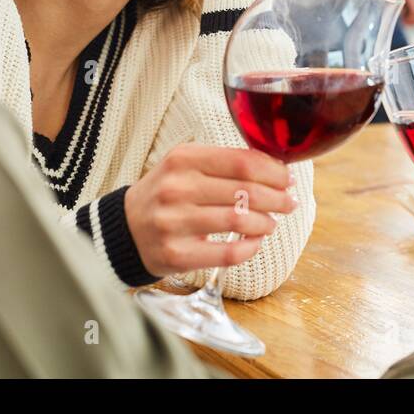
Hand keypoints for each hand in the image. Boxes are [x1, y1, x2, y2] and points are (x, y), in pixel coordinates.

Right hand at [124, 143, 296, 276]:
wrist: (125, 229)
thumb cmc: (166, 194)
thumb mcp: (186, 166)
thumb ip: (224, 163)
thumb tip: (275, 168)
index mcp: (183, 159)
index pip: (242, 161)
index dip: (273, 171)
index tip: (287, 178)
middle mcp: (176, 188)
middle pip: (245, 191)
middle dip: (277, 198)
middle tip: (289, 202)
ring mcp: (174, 222)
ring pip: (239, 221)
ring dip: (266, 223)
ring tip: (271, 223)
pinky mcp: (176, 255)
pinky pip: (227, 253)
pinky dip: (250, 248)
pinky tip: (255, 242)